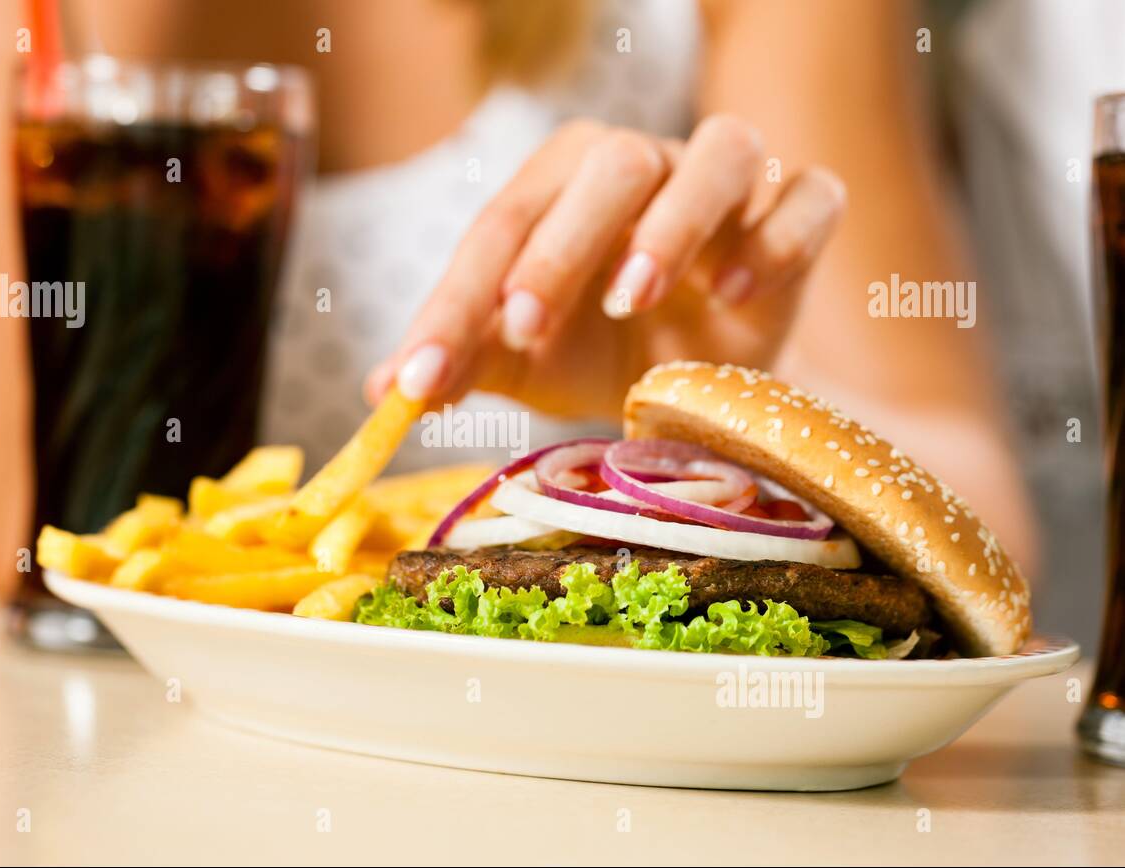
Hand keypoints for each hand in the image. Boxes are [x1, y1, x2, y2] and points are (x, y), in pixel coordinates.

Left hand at [365, 115, 845, 417]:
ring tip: (634, 296)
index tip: (421, 379)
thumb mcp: (527, 361)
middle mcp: (645, 166)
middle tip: (525, 327)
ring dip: (676, 220)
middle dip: (560, 247)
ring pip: (720, 152)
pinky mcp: (798, 213)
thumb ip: (465, 361)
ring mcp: (730, 183)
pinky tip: (735, 293)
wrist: (698, 376)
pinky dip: (778, 237)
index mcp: (562, 186)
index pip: (502, 226)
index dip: (457, 302)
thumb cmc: (601, 349)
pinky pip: (809, 197)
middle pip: (608, 168)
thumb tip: (380, 394)